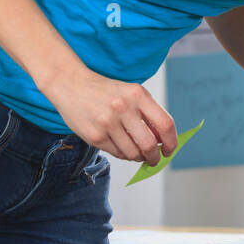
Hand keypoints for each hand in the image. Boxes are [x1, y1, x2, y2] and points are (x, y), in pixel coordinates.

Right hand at [43, 67, 177, 166]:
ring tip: (136, 153)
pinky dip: (122, 154)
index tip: (170, 150)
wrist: (71, 84)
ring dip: (138, 157)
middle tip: (154, 159)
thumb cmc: (106, 91)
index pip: (165, 124)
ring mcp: (107, 123)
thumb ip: (148, 113)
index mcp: (138, 94)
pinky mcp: (95, 136)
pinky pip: (117, 153)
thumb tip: (163, 141)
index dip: (172, 141)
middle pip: (150, 144)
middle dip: (155, 156)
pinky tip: (120, 146)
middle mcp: (123, 107)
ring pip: (133, 153)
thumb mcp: (130, 93)